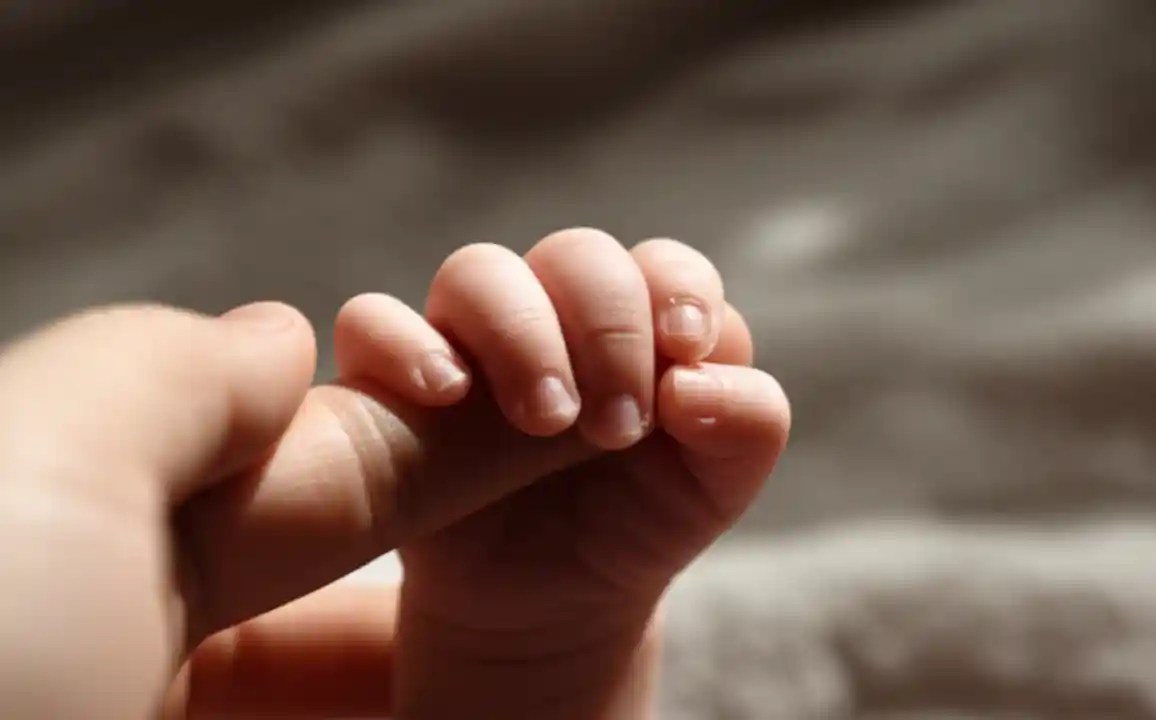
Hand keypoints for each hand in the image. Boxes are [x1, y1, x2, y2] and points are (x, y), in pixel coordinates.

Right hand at [332, 229, 791, 717]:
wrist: (552, 603)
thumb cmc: (640, 521)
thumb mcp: (717, 487)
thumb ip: (746, 425)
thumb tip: (692, 384)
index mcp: (641, 320)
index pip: (663, 265)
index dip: (678, 291)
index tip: (685, 350)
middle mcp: (557, 313)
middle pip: (575, 255)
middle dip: (607, 327)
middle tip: (619, 425)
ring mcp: (474, 341)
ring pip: (478, 273)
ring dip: (518, 332)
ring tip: (546, 418)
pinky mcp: (400, 382)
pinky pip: (373, 323)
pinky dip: (402, 340)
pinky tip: (445, 392)